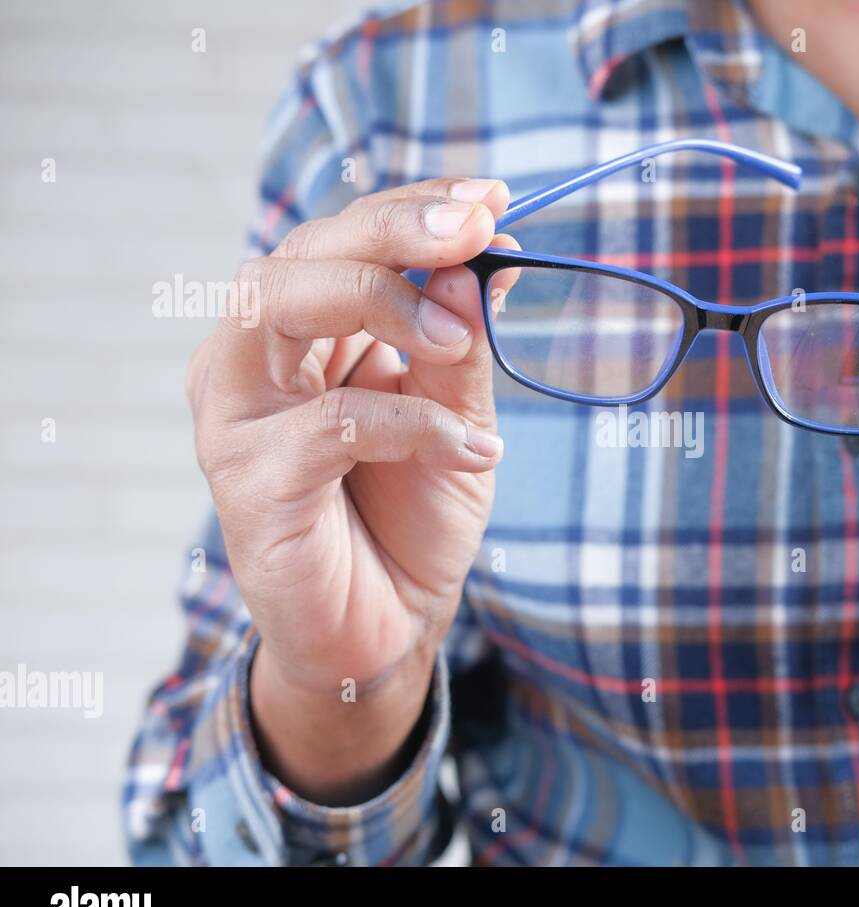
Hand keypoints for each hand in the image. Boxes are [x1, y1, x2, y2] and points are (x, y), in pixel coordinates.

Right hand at [187, 177, 514, 801]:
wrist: (389, 626)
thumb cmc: (412, 515)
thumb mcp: (455, 417)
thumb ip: (457, 347)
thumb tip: (479, 261)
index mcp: (300, 332)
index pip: (344, 239)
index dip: (415, 209)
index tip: (492, 197)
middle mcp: (251, 360)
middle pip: (300, 254)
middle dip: (392, 230)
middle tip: (473, 230)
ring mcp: (237, 419)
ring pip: (280, 308)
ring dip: (382, 301)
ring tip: (458, 339)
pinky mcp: (247, 484)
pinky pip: (330, 424)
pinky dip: (411, 424)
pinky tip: (472, 449)